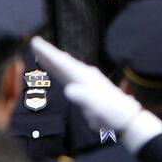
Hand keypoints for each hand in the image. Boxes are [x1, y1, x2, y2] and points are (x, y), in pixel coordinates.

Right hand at [31, 36, 161, 153]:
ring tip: (40, 53)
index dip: (49, 54)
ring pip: (66, 67)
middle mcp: (85, 74)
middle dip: (49, 53)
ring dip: (53, 60)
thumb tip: (69, 90)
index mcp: (85, 77)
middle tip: (35, 43)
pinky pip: (69, 74)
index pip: (63, 63)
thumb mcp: (98, 108)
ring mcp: (87, 80)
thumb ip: (84, 98)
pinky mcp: (86, 87)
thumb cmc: (112, 114)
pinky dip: (60, 69)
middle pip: (63, 61)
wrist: (127, 118)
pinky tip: (55, 69)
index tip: (37, 43)